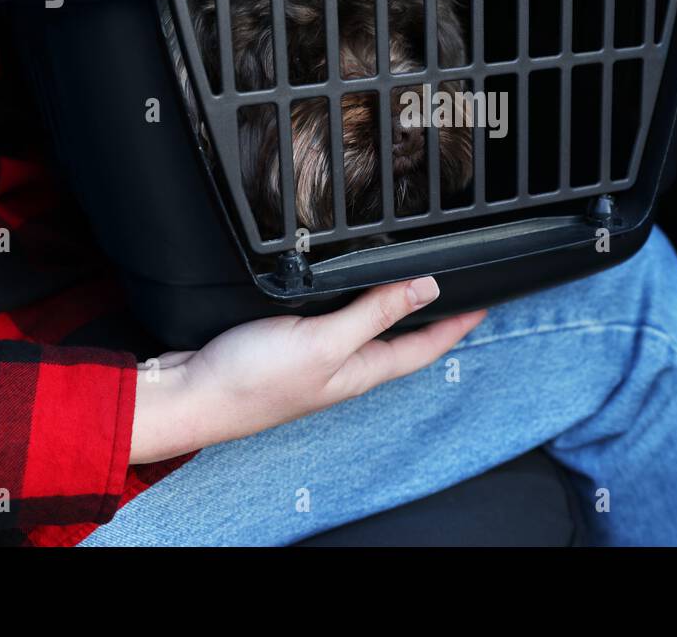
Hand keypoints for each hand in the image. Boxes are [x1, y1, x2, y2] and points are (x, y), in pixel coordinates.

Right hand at [129, 277, 485, 463]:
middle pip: (400, 339)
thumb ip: (374, 313)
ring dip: (392, 306)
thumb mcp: (325, 342)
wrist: (190, 395)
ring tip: (413, 280)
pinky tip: (344, 287)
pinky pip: (334, 319)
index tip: (487, 300)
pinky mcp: (288, 344)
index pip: (425, 347)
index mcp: (360, 370)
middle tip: (456, 286)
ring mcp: (315, 357)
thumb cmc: (252, 381)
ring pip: (367, 327)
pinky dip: (350, 300)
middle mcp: (344, 366)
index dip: (458, 323)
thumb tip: (427, 287)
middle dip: (430, 315)